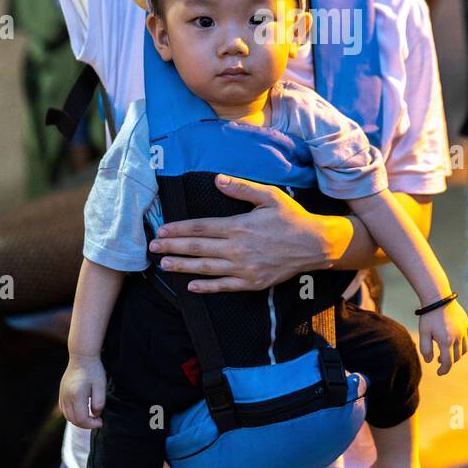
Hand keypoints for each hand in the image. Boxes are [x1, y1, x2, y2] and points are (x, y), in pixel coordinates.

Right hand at [59, 354, 106, 428]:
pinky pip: (64, 409)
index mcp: (76, 395)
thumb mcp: (101, 386)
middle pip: (73, 420)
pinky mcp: (61, 393)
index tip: (101, 421)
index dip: (92, 424)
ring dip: (79, 420)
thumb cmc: (94, 370)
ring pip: (67, 416)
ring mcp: (62, 395)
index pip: (81, 419)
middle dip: (86, 424)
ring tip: (90, 417)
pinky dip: (72, 414)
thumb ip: (99, 402)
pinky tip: (82, 411)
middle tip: (97, 420)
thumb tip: (95, 414)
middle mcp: (66, 397)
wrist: (82, 356)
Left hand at [148, 174, 342, 291]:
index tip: (162, 229)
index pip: (201, 227)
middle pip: (198, 248)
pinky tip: (191, 285)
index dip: (179, 228)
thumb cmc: (291, 217)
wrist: (315, 245)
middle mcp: (238, 248)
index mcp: (239, 226)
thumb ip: (241, 188)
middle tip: (153, 247)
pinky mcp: (252, 282)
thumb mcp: (269, 196)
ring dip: (183, 266)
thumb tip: (217, 180)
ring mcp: (244, 268)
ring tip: (164, 264)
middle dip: (173, 247)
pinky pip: (224, 286)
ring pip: (206, 268)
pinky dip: (206, 287)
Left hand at [418, 300, 467, 374]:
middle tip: (439, 359)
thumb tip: (430, 361)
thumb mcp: (423, 333)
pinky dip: (465, 343)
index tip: (439, 372)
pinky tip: (458, 342)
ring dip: (457, 353)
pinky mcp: (467, 324)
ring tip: (448, 351)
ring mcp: (464, 330)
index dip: (444, 370)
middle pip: (456, 357)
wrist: (438, 297)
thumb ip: (425, 349)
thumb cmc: (429, 316)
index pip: (448, 362)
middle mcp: (457, 338)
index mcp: (446, 341)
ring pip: (465, 349)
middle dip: (448, 361)